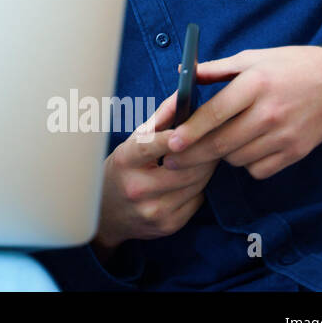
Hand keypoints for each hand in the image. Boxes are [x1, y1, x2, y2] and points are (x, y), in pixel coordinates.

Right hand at [92, 93, 219, 257]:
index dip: (173, 135)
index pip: (150, 146)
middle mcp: (137, 188)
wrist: (106, 216)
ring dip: (205, 168)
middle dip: (203, 151)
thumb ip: (157, 123)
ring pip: (195, 184)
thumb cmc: (121, 172)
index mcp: (123, 163)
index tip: (192, 124)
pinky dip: (199, 187)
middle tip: (215, 137)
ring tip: (208, 155)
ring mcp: (153, 210)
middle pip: (183, 167)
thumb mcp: (129, 146)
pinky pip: (196, 200)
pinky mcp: (167, 225)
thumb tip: (183, 97)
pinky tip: (194, 179)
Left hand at [162, 45, 321, 180]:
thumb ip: (216, 68)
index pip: (215, 114)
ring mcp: (284, 136)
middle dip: (192, 155)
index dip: (190, 131)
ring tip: (217, 144)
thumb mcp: (252, 58)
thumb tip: (184, 71)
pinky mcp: (297, 152)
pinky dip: (247, 164)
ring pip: (237, 159)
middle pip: (221, 144)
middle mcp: (269, 112)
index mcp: (254, 84)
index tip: (170, 143)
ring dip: (221, 156)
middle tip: (171, 160)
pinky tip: (245, 150)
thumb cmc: (289, 66)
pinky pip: (259, 170)